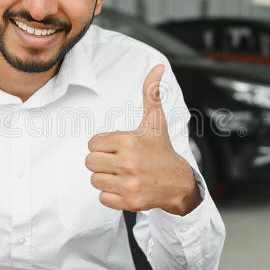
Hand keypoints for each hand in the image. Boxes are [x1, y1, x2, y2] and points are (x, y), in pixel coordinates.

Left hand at [86, 64, 199, 215]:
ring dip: (106, 178)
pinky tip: (125, 187)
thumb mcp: (155, 121)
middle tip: (119, 161)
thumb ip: (151, 93)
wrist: (178, 182)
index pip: (93, 143)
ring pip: (95, 180)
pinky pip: (102, 198)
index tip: (119, 147)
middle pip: (90, 162)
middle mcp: (128, 163)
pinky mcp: (129, 202)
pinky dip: (111, 195)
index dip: (103, 145)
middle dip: (102, 161)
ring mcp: (128, 184)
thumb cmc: (161, 149)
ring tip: (122, 174)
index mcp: (128, 141)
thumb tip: (158, 67)